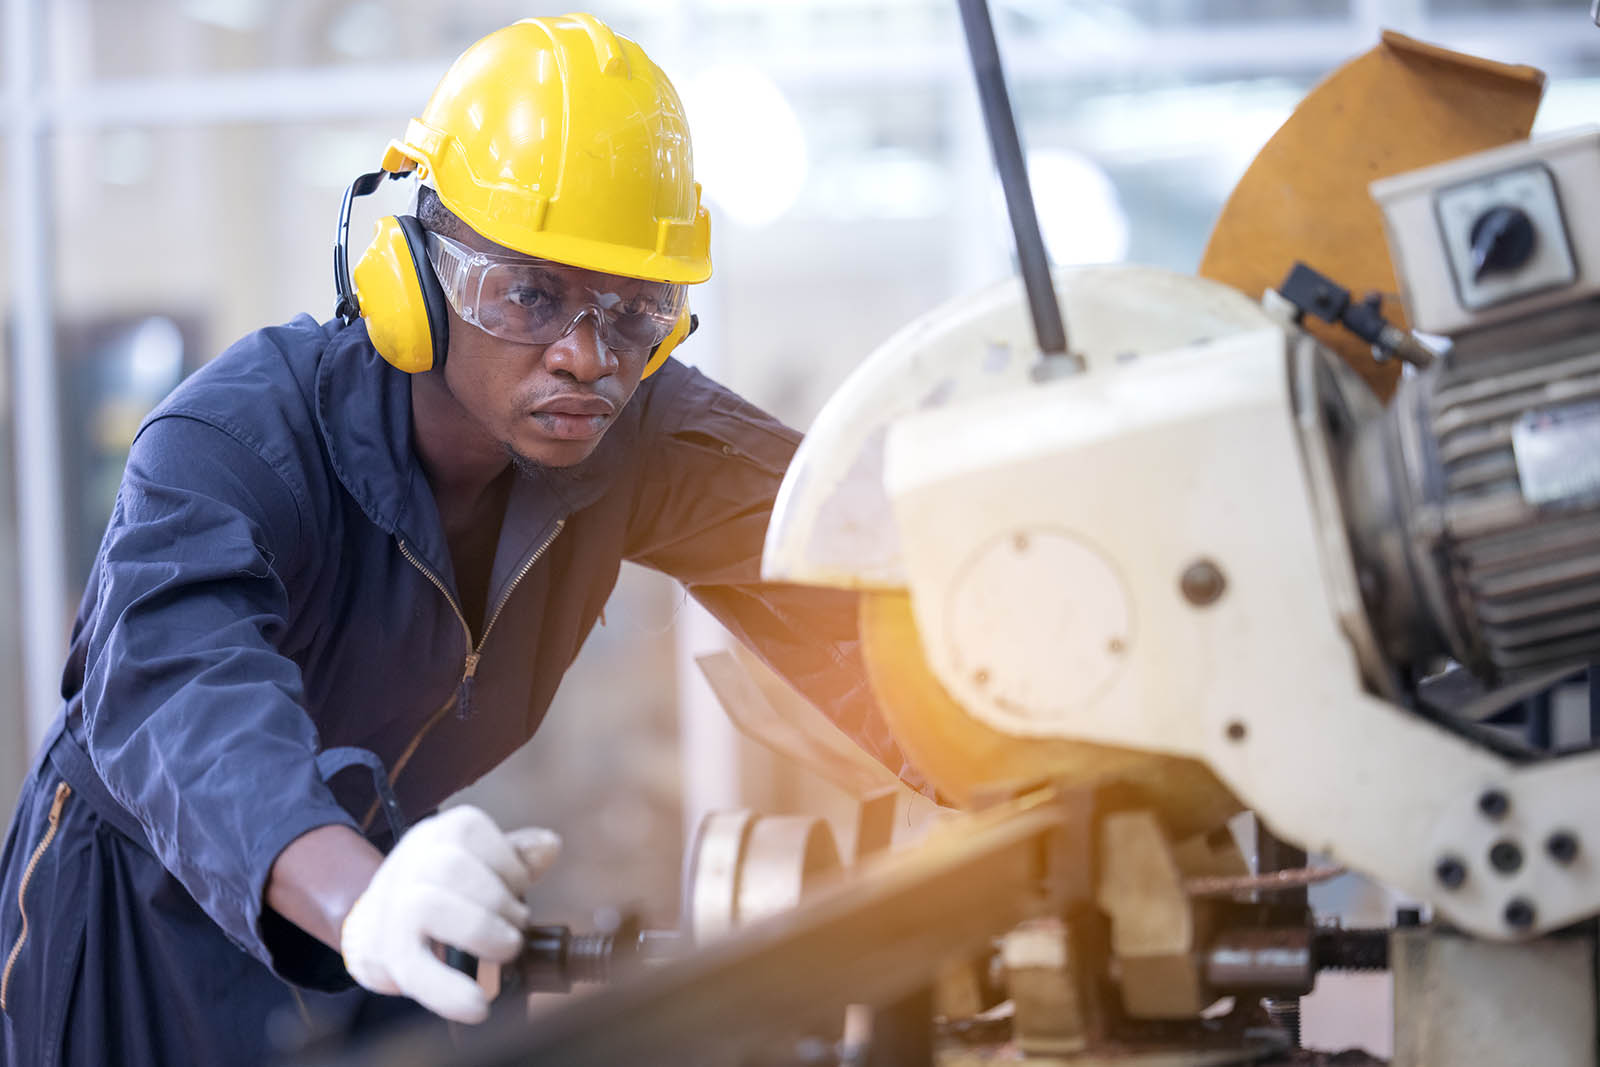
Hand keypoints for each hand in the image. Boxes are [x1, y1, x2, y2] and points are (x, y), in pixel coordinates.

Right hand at [339, 805, 560, 1022]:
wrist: (374, 924)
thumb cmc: (441, 889)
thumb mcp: (478, 862)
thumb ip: (517, 854)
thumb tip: (549, 846)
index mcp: (438, 832)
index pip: (471, 831)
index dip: (507, 865)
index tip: (517, 892)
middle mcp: (410, 861)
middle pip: (451, 868)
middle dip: (496, 901)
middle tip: (515, 928)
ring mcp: (393, 905)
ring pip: (428, 906)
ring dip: (478, 931)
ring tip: (504, 949)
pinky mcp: (383, 952)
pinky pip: (413, 968)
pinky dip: (449, 990)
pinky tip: (476, 1005)